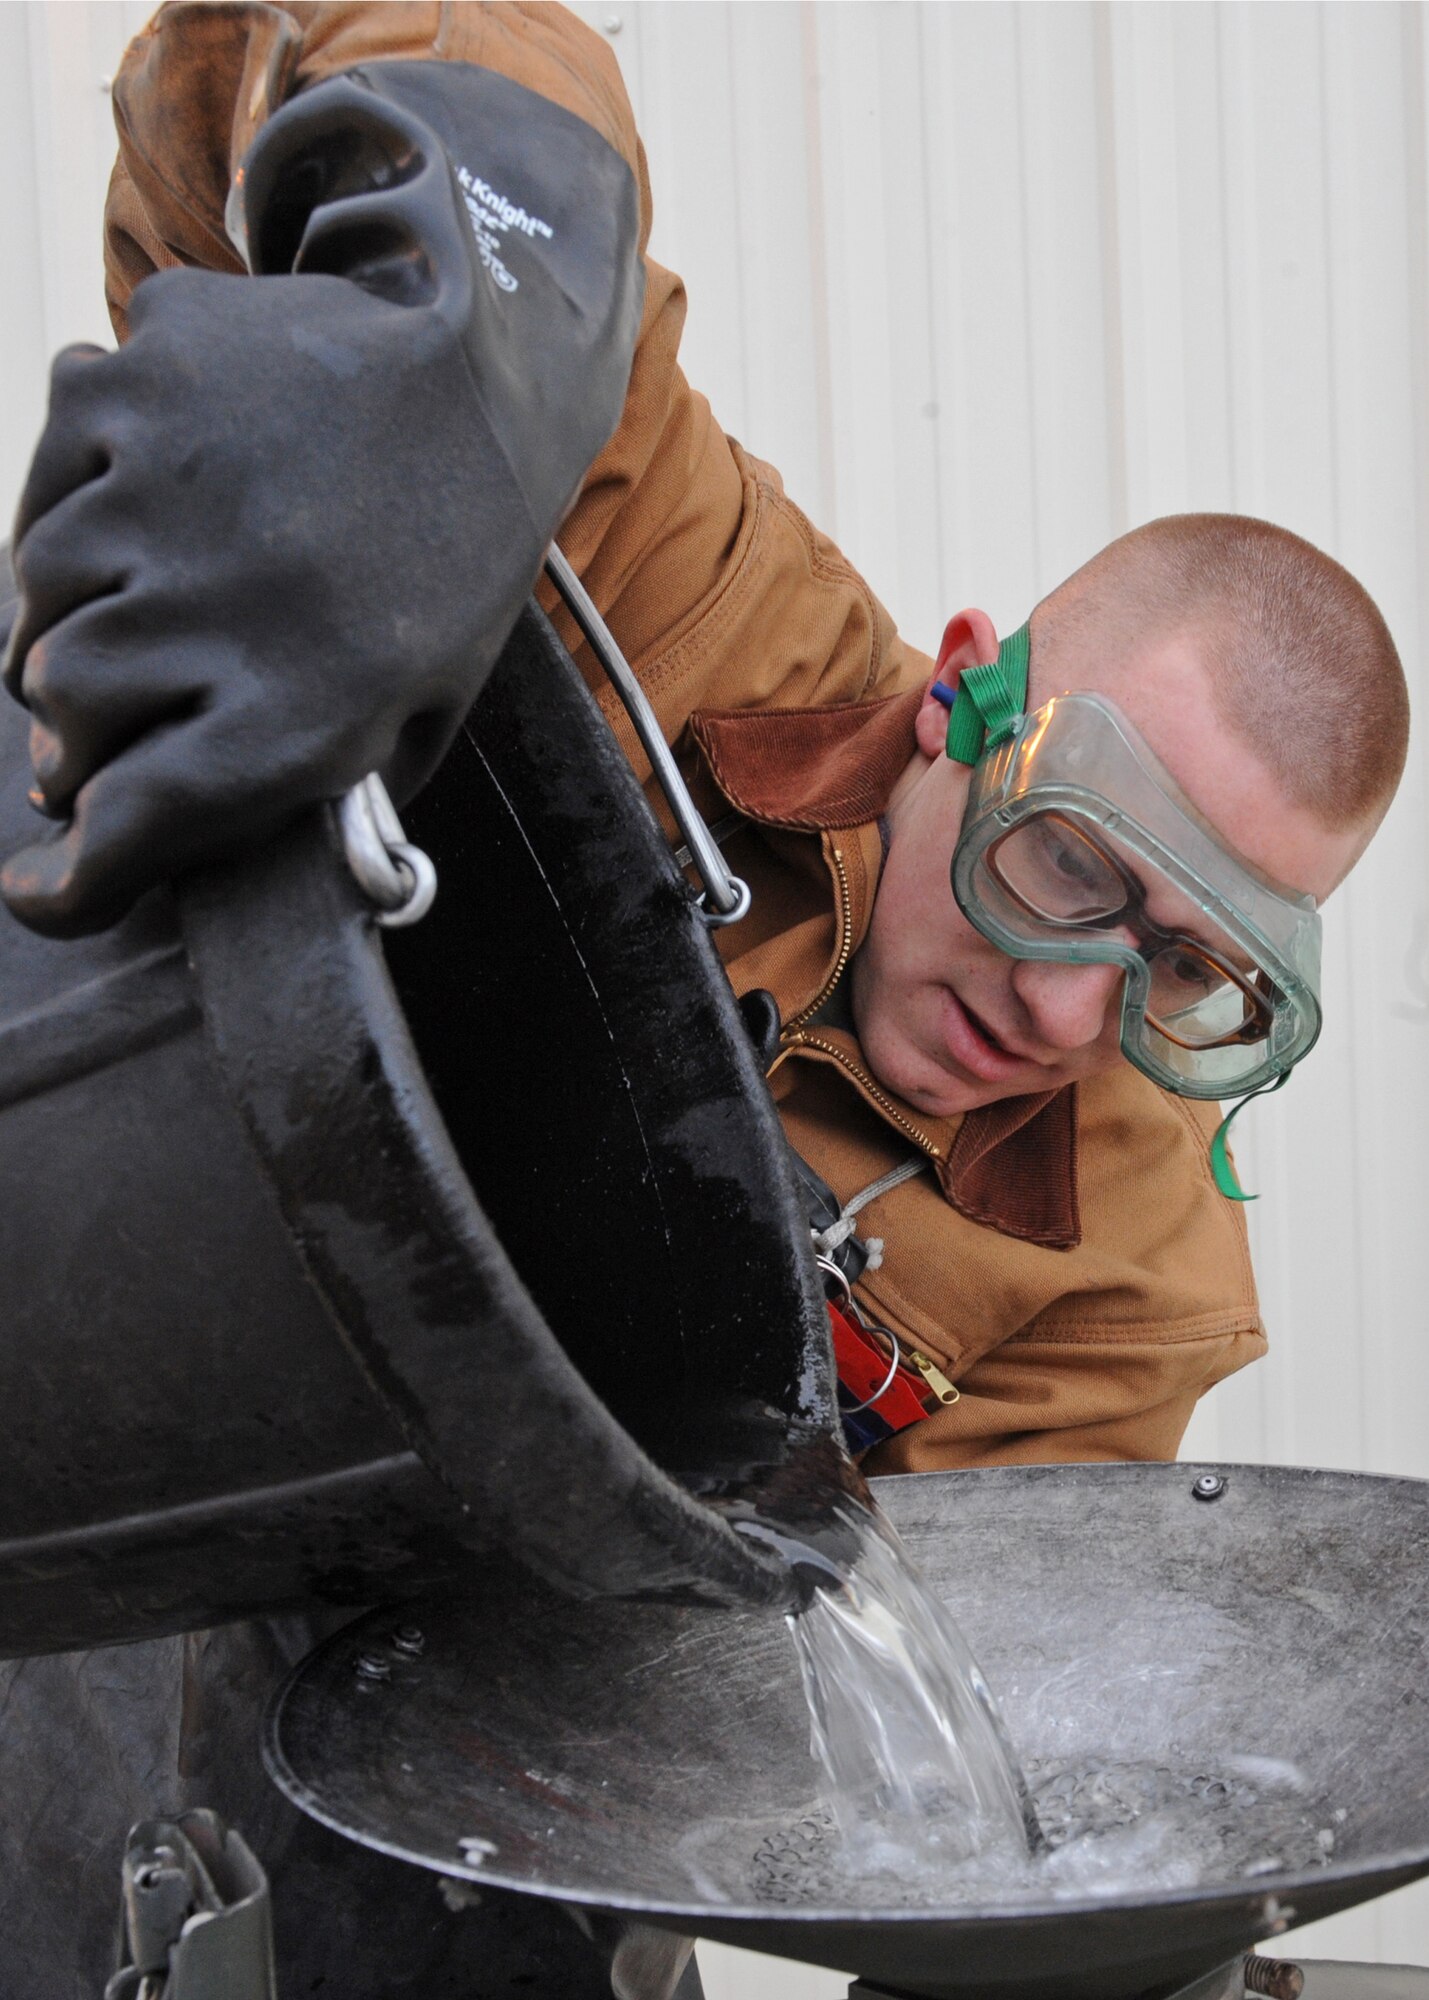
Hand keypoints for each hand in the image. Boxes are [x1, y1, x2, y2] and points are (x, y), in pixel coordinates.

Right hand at [2, 67, 639, 936]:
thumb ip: (325, 799)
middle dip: (73, 746)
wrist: (484, 371)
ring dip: (62, 634)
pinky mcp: (134, 388)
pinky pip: (40, 494)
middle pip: (67, 712)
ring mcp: (172, 484)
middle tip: (96, 743)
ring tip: (133, 622)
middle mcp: (233, 601)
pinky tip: (133, 527)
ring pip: (36, 603)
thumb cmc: (451, 567)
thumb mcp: (423, 710)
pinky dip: (64, 523)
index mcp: (319, 702)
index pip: (139, 817)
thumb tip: (182, 856)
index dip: (76, 879)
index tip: (41, 893)